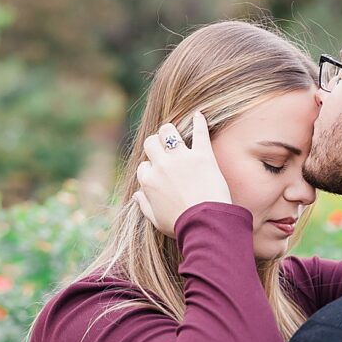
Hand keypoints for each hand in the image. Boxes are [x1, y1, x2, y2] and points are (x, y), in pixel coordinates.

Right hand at [133, 111, 231, 236]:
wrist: (205, 224)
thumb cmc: (181, 225)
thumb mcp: (156, 220)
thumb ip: (144, 205)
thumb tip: (136, 195)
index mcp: (148, 181)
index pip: (144, 166)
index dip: (151, 168)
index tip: (160, 173)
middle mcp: (161, 166)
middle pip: (151, 143)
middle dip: (156, 144)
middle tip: (165, 148)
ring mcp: (181, 159)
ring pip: (168, 132)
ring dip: (171, 132)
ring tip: (177, 133)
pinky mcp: (202, 156)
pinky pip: (199, 133)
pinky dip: (200, 123)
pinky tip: (201, 115)